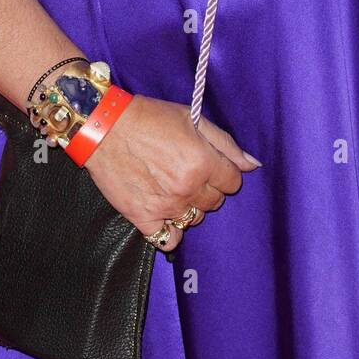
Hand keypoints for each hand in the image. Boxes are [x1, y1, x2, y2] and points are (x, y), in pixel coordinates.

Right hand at [83, 95, 259, 251]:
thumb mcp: (194, 120)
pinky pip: (168, 240)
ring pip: (195, 219)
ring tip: (175, 188)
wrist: (106, 128)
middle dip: (209, 188)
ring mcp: (165, 206)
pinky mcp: (142, 218)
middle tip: (191, 173)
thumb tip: (252, 165)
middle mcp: (187, 188)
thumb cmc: (151, 119)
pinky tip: (167, 215)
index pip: (233, 183)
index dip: (225, 173)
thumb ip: (227, 145)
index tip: (212, 165)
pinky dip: (171, 231)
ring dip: (191, 206)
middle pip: (215, 202)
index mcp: (203, 163)